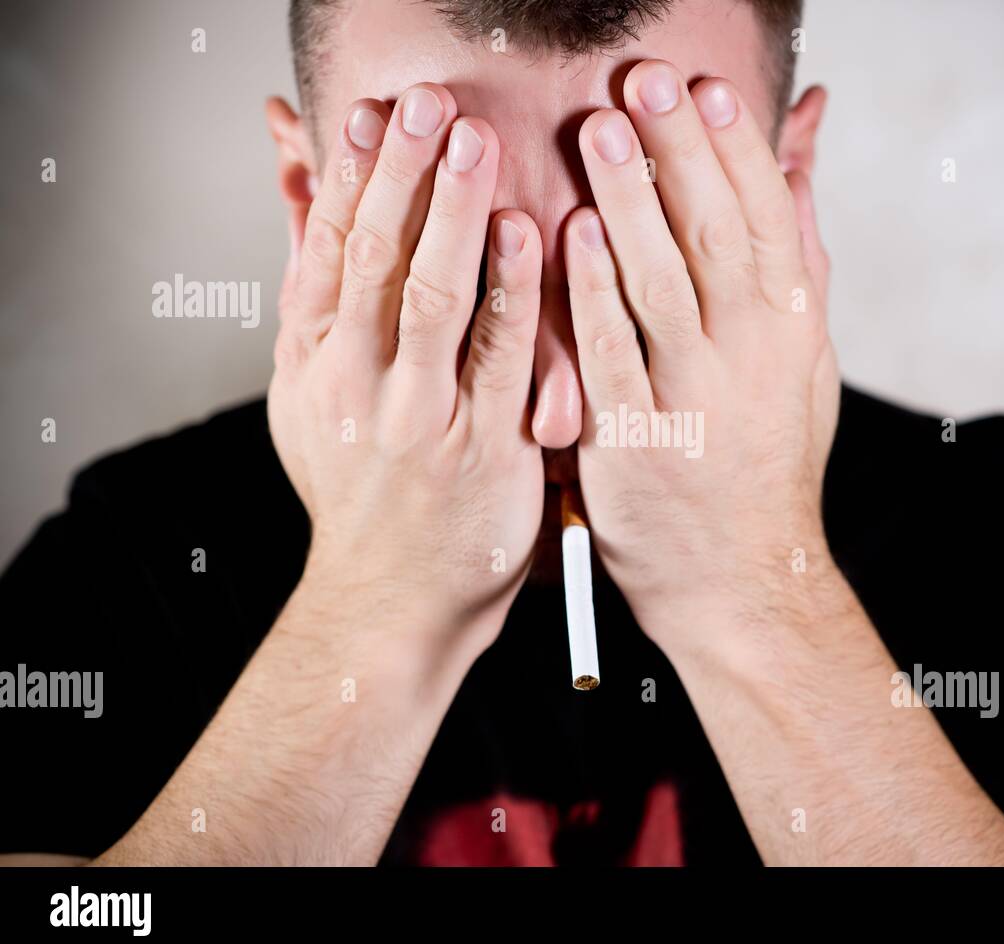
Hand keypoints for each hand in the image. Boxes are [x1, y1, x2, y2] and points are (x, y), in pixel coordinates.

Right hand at [269, 83, 543, 650]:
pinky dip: (510, 290)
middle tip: (425, 101)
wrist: (388, 603)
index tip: (371, 114)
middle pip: (374, 258)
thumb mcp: (310, 387)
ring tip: (472, 140)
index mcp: (314, 360)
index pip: (327, 250)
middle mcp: (356, 381)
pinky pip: (498, 356)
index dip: (350, 175)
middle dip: (400, 172)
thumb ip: (313, 282)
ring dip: (452, 212)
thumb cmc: (358, 491)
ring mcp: (418, 415)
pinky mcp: (482, 447)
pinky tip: (527, 232)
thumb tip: (298, 182)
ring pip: (430, 296)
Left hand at [562, 61, 838, 650]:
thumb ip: (795, 246)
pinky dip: (592, 295)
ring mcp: (694, 399)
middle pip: (715, 236)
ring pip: (662, 285)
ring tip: (601, 131)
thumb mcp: (805, 354)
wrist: (743, 579)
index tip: (704, 88)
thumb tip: (802, 140)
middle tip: (645, 81)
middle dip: (679, 152)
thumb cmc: (768, 459)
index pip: (766, 220)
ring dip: (630, 204)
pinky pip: (613, 357)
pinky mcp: (637, 442)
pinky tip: (570, 236)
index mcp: (794, 329)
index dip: (734, 148)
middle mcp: (751, 356)